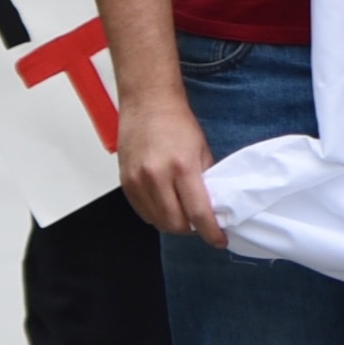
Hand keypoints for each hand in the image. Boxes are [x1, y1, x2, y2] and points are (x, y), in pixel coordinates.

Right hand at [117, 90, 223, 248]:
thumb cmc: (177, 123)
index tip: (218, 240)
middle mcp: (156, 177)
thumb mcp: (203, 151)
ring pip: (157, 221)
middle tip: (202, 225)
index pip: (198, 213)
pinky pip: (141, 212)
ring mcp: (137, 181)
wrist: (148, 104)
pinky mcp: (125, 182)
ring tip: (184, 214)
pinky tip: (166, 205)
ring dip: (173, 223)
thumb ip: (206, 181)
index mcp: (182, 168)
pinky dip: (156, 215)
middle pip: (175, 223)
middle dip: (192, 230)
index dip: (211, 232)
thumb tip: (213, 206)